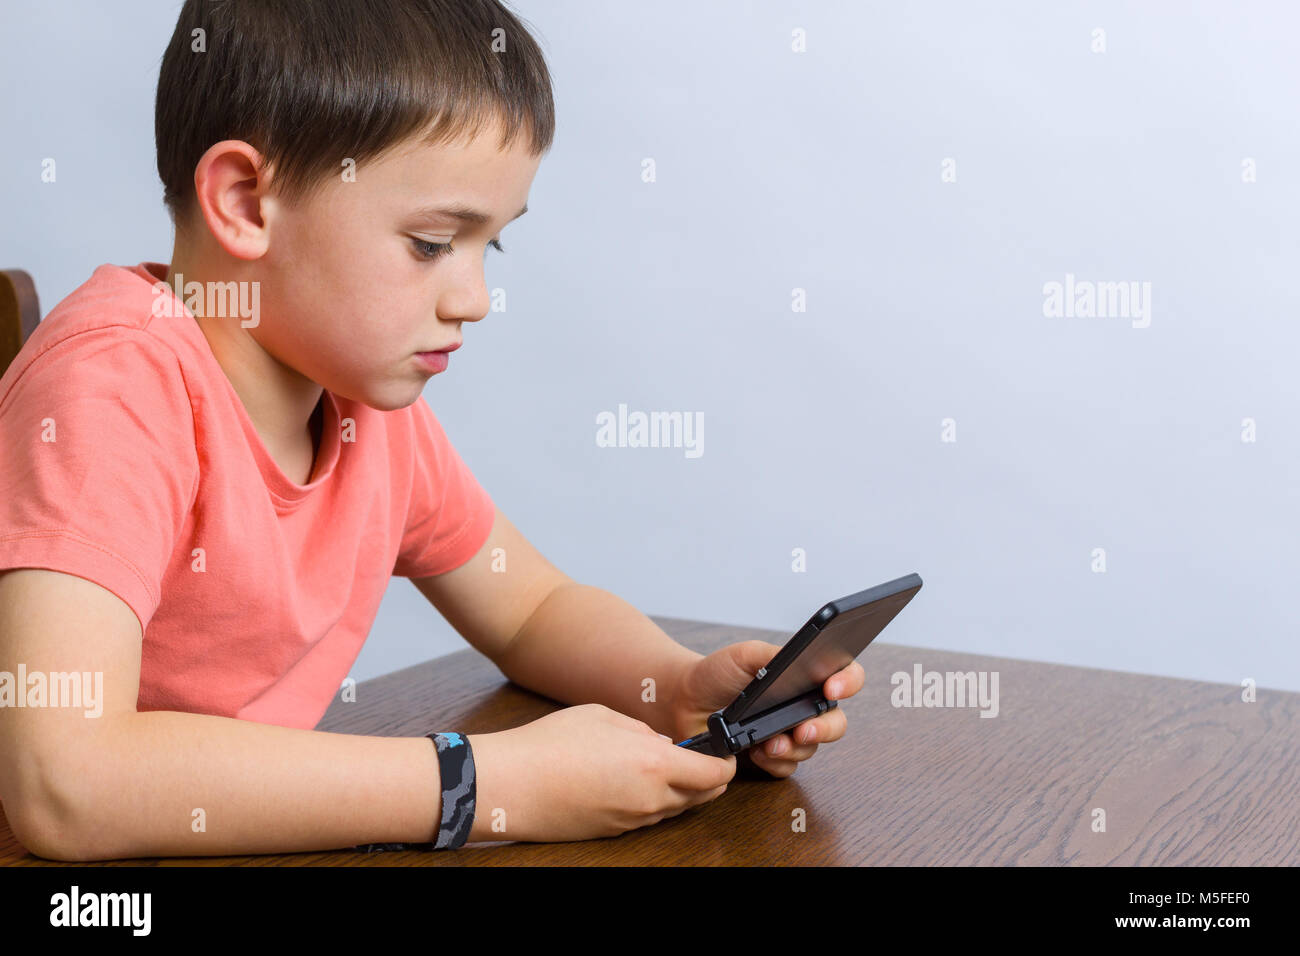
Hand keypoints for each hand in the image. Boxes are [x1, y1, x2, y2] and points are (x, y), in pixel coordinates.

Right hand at [468, 703, 734, 841]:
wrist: (511, 784)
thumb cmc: (551, 744)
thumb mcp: (604, 716)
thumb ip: (644, 731)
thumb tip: (664, 744)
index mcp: (655, 764)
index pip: (716, 773)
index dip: (725, 761)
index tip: (723, 750)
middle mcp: (651, 799)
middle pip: (704, 796)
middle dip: (710, 778)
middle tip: (700, 757)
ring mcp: (633, 821)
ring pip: (676, 809)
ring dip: (681, 790)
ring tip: (660, 765)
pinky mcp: (615, 832)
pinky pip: (649, 817)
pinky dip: (653, 801)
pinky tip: (632, 780)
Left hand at [668, 639, 864, 778]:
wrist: (685, 701)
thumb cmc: (717, 673)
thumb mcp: (746, 654)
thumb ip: (774, 654)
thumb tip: (797, 660)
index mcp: (805, 676)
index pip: (845, 676)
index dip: (848, 682)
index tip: (832, 688)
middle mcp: (803, 707)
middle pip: (835, 722)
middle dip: (824, 729)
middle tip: (803, 729)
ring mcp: (789, 733)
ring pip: (811, 749)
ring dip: (792, 748)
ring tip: (768, 742)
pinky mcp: (772, 755)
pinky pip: (787, 767)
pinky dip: (774, 762)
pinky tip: (756, 752)